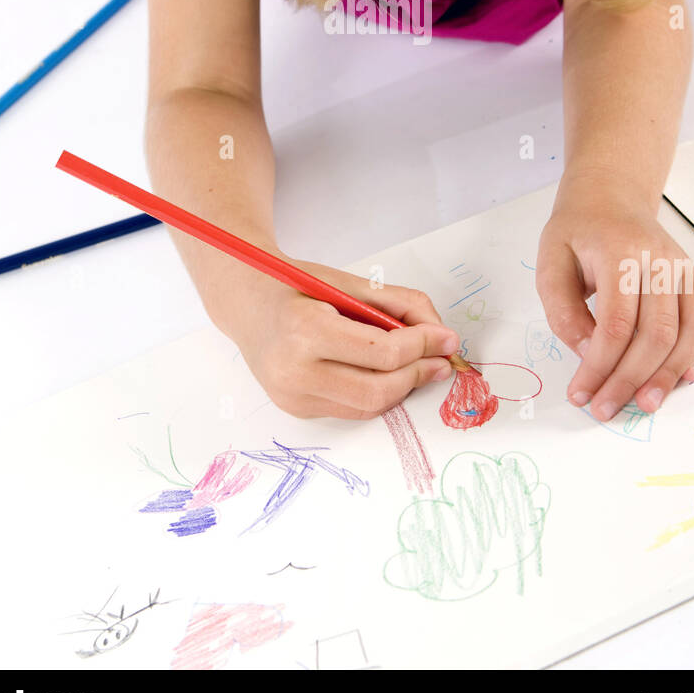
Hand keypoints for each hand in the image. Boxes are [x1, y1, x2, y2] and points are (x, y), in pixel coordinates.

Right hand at [207, 251, 459, 419]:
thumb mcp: (347, 283)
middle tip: (441, 359)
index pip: (382, 352)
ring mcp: (292, 396)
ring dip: (402, 388)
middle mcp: (294, 371)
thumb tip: (441, 334)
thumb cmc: (296, 286)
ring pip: (368, 407)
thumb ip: (398, 305)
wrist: (246, 303)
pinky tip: (388, 374)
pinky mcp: (296, 409)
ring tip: (419, 366)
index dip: (423, 347)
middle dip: (417, 374)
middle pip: (378, 390)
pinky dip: (377, 394)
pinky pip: (351, 409)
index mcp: (306, 330)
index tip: (447, 338)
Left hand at [536, 172, 693, 419]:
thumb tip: (590, 353)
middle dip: (630, 380)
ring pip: (690, 331)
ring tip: (646, 403)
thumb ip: (563, 309)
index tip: (581, 393)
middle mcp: (660, 259)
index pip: (617, 322)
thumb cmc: (577, 232)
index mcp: (619, 251)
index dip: (600, 366)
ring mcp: (685, 268)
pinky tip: (689, 375)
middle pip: (656, 333)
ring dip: (670, 374)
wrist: (610, 197)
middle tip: (606, 409)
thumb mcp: (550, 261)